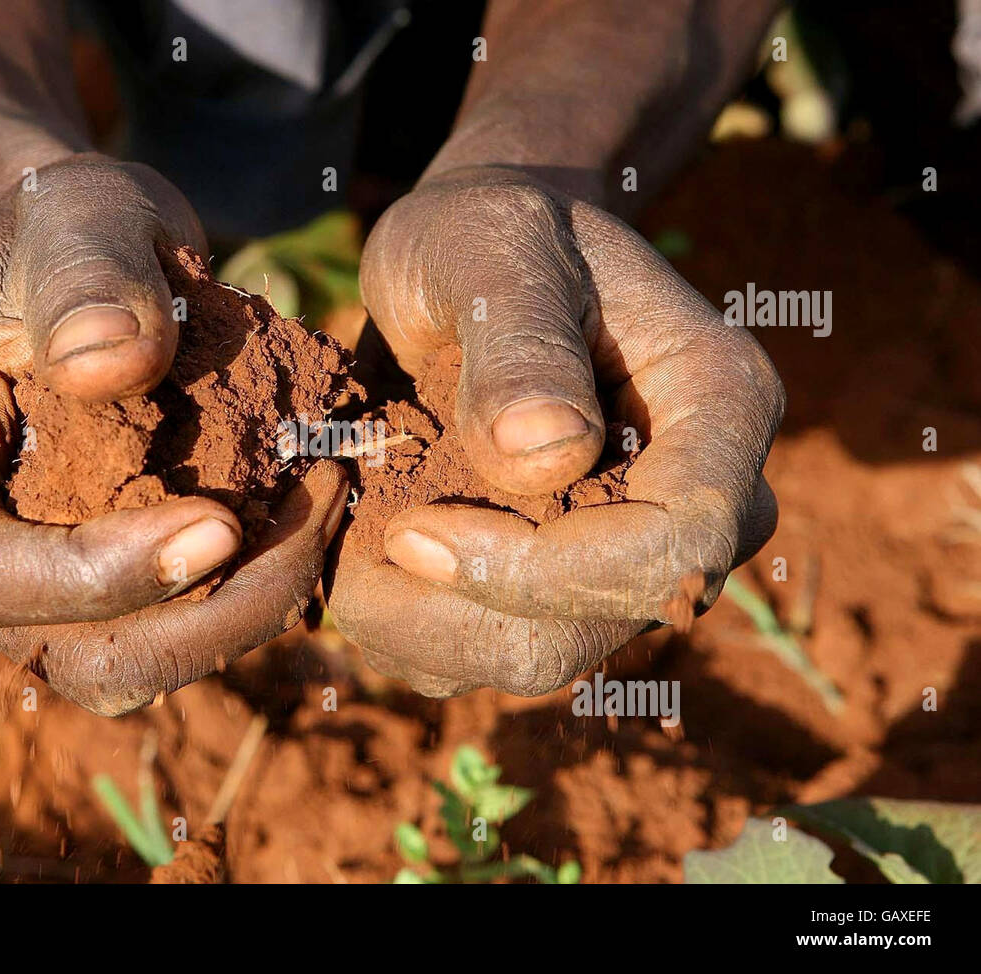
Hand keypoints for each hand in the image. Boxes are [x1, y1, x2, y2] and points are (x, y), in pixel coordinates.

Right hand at [0, 154, 346, 714]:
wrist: (82, 261)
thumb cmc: (68, 225)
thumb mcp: (77, 210)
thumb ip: (86, 271)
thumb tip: (110, 367)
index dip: (88, 576)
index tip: (220, 522)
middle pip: (63, 652)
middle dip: (205, 611)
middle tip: (318, 504)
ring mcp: (25, 582)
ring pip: (130, 667)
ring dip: (245, 610)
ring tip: (324, 499)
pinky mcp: (96, 591)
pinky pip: (172, 636)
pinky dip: (251, 596)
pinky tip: (307, 516)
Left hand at [327, 166, 782, 696]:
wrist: (476, 259)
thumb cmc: (487, 232)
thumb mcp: (490, 249)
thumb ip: (522, 342)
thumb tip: (549, 455)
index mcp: (720, 407)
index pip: (675, 541)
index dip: (545, 568)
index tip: (412, 529)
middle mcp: (700, 499)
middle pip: (600, 623)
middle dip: (458, 611)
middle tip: (352, 546)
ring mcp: (632, 551)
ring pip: (536, 655)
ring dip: (419, 626)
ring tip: (343, 543)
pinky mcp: (567, 582)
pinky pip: (489, 649)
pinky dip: (412, 626)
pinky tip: (363, 554)